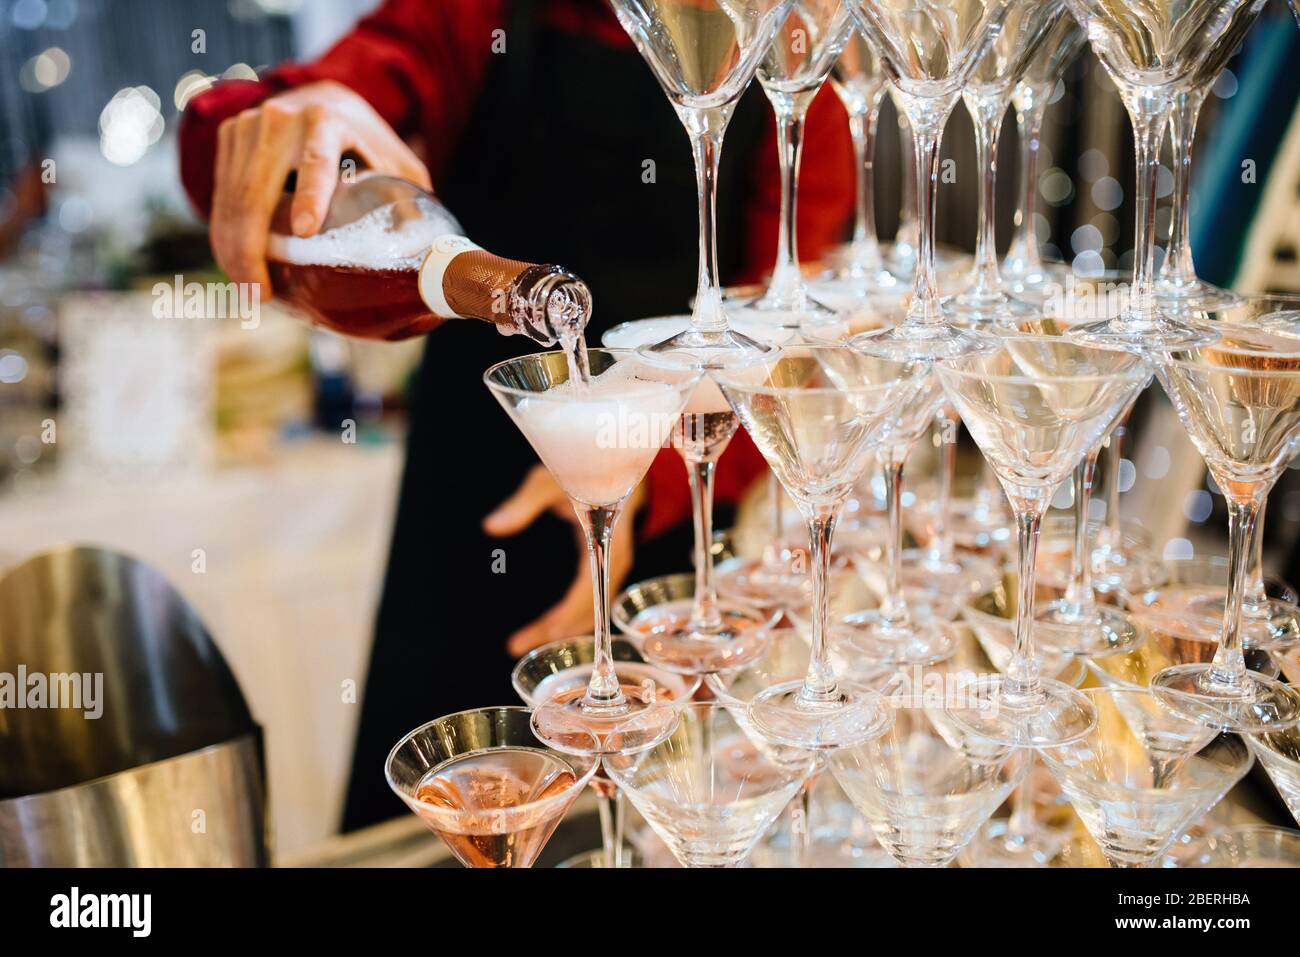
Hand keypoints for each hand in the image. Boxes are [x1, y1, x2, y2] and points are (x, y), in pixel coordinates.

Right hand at [210, 80, 431, 295]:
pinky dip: (225, 234)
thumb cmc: (368, 145)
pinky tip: (235, 266)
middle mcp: (281, 119)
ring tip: (249, 291)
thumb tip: (429, 261)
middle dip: (253, 249)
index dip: (311, 195)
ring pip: (233, 198)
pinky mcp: (230, 137)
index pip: (317, 161)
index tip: (304, 230)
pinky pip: (221, 194)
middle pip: (258, 191)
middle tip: (262, 295)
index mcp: (328, 121)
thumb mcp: (398, 167)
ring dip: (233, 250)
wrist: (325, 98)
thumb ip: (412, 204)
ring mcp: (249, 126)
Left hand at [484, 465, 638, 656]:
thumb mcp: (551, 480)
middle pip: (591, 605)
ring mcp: (613, 565)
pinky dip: (570, 616)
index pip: (591, 584)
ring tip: (525, 642)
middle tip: (520, 644)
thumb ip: (523, 503)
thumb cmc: (583, 468)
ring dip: (562, 627)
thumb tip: (490, 527)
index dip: (570, 610)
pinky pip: (591, 599)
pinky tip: (547, 628)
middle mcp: (616, 558)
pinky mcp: (606, 567)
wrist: (616, 464)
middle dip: (559, 628)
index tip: (547, 628)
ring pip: (592, 607)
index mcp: (608, 538)